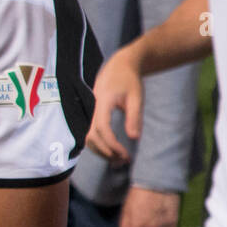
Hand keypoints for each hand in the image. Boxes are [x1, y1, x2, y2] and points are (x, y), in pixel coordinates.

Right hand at [86, 44, 144, 163]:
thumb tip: (134, 138)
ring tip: (120, 158)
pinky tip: (114, 150)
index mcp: (103, 102)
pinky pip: (92, 134)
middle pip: (92, 136)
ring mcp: (92, 112)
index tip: (124, 154)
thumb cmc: (130, 80)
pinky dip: (100, 145)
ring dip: (102, 150)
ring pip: (89, 137)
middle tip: (124, 160)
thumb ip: (135, 117)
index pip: (102, 127)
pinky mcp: (94, 114)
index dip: (111, 144)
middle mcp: (93, 108)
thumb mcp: (137, 97)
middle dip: (106, 151)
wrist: (120, 66)